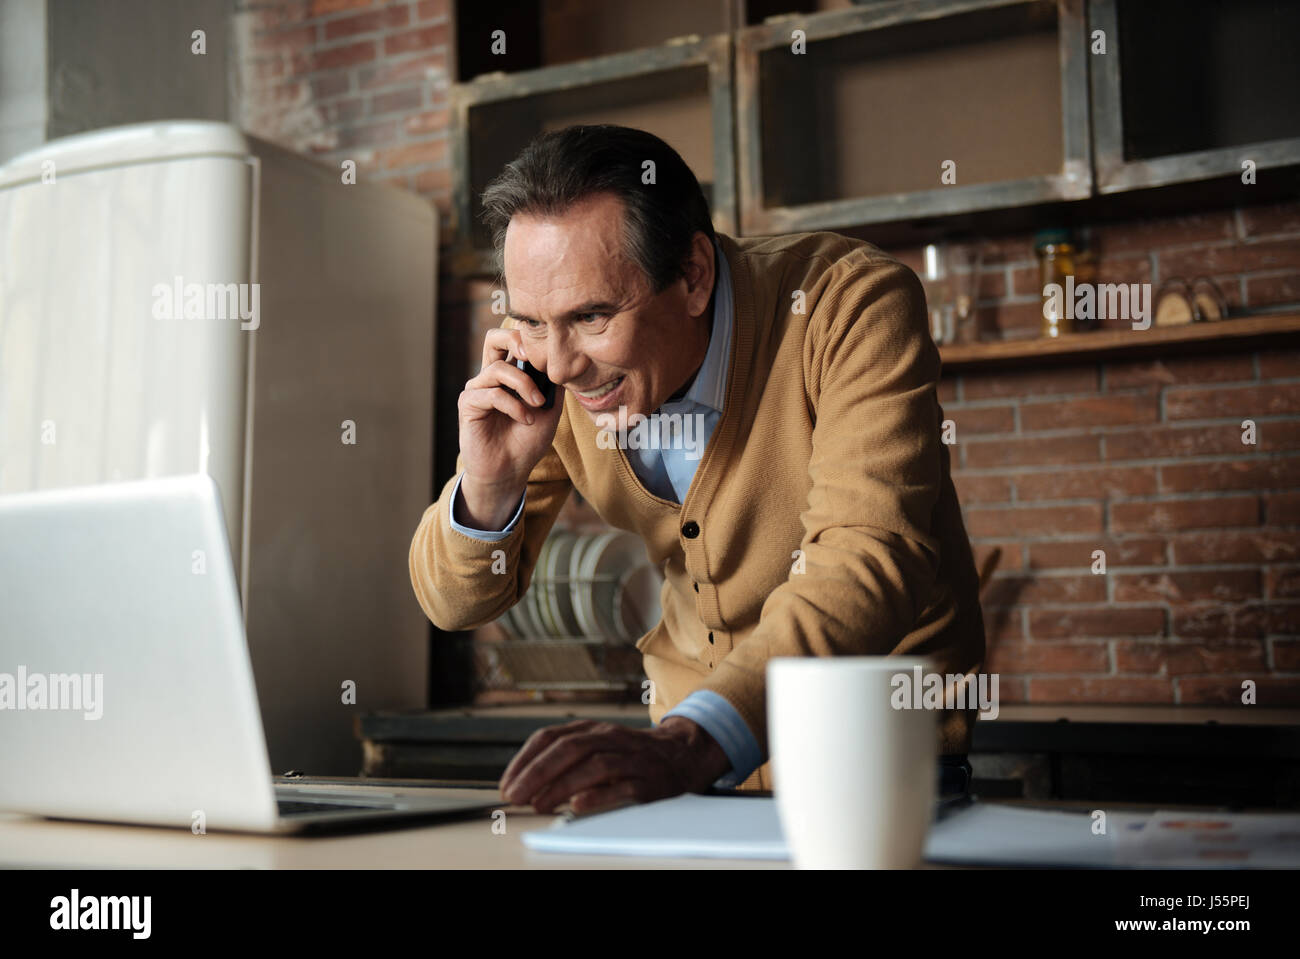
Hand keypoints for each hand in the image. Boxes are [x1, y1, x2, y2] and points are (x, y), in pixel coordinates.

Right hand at [457, 327, 563, 522]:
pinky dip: (514, 406)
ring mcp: (478, 389)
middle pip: (493, 338)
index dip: (530, 338)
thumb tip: (564, 359)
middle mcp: (491, 377)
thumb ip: (554, 384)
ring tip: (538, 405)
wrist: (510, 472)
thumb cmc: (528, 441)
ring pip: (498, 369)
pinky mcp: (468, 404)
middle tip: (532, 355)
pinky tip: (526, 420)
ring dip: (524, 385)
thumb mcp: (550, 409)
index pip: (514, 341)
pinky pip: (492, 394)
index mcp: (510, 374)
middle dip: (514, 339)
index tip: (553, 353)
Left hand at [498, 717, 732, 814]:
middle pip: (569, 749)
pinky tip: (579, 806)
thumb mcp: (598, 747)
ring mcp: (631, 758)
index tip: (507, 783)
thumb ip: (566, 760)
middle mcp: (610, 739)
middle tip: (515, 796)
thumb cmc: (631, 755)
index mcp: (593, 730)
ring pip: (593, 765)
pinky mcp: (650, 781)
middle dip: (536, 773)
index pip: (551, 737)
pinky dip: (599, 796)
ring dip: (561, 785)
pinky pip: (623, 787)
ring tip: (538, 805)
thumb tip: (527, 783)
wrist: (683, 754)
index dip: (525, 760)